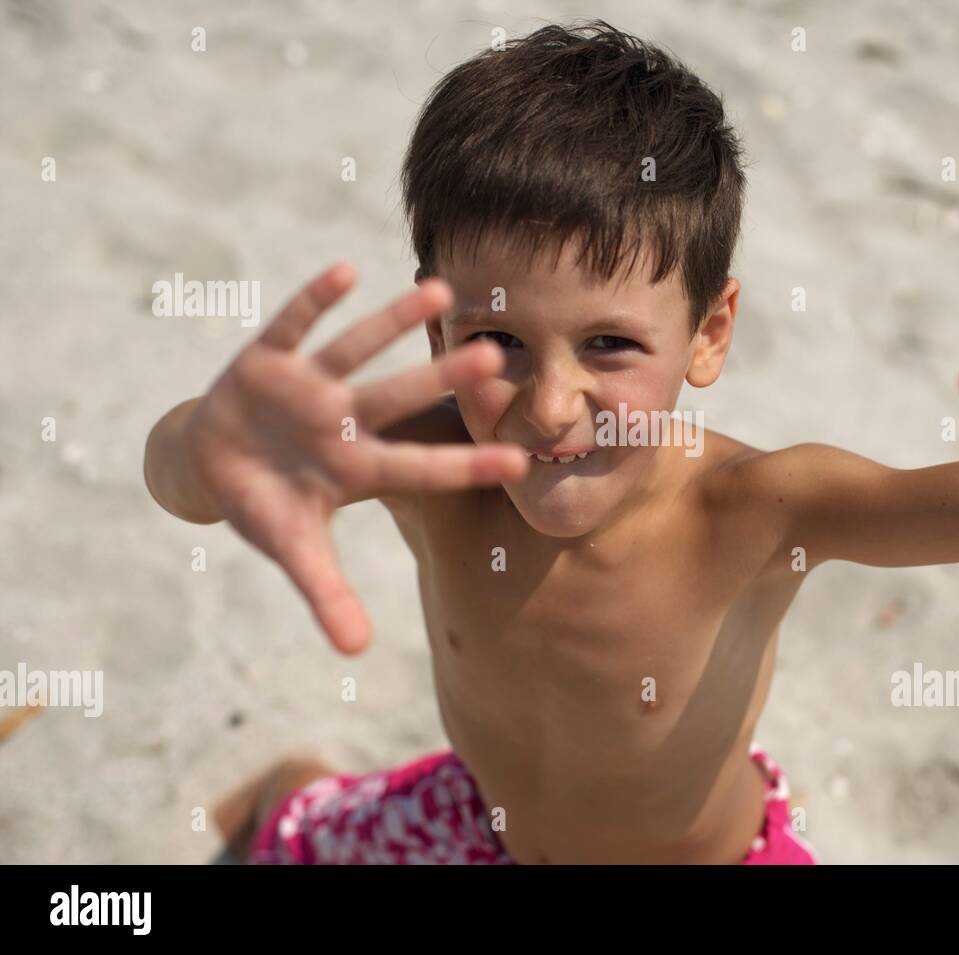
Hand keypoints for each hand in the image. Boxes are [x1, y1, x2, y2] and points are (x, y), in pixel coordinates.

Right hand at [182, 263, 527, 652]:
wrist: (210, 463)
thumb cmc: (266, 504)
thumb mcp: (293, 549)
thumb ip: (327, 595)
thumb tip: (357, 654)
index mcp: (356, 468)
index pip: (420, 468)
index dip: (466, 466)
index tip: (522, 460)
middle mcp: (343, 420)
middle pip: (399, 398)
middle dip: (441, 379)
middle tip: (495, 356)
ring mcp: (309, 387)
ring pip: (358, 349)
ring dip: (392, 321)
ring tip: (438, 289)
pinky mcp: (268, 360)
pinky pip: (294, 324)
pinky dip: (313, 300)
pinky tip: (346, 270)